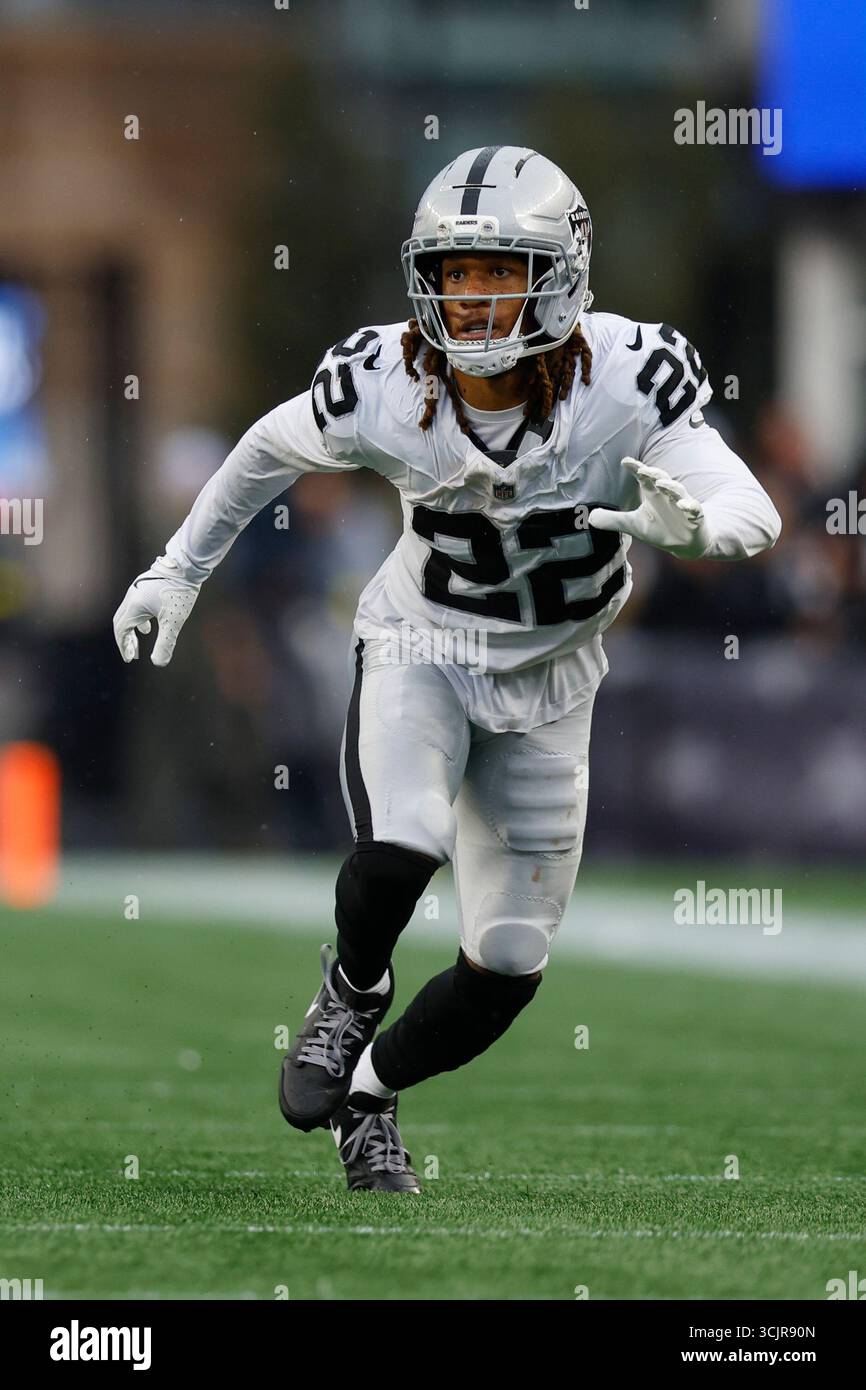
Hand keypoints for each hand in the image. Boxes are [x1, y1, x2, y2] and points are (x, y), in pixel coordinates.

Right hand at [113, 556, 199, 665]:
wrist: (186, 565)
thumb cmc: (179, 592)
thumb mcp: (173, 621)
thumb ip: (165, 643)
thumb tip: (159, 663)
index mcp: (133, 606)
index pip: (121, 630)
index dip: (124, 646)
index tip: (130, 659)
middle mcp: (131, 596)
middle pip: (121, 622)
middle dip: (126, 640)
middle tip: (133, 654)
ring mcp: (138, 589)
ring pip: (129, 613)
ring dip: (133, 629)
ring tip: (141, 640)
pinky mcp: (147, 585)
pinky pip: (137, 605)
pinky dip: (141, 618)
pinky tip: (151, 623)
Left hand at [588, 457, 710, 558]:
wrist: (685, 544)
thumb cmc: (660, 528)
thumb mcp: (634, 526)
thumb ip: (614, 520)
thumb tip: (590, 518)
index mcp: (653, 494)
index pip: (643, 478)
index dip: (635, 468)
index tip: (624, 461)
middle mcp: (667, 495)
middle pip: (661, 479)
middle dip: (653, 473)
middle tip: (642, 470)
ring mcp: (682, 504)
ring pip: (678, 491)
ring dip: (670, 486)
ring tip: (661, 483)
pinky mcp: (695, 516)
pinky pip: (694, 509)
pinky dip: (690, 506)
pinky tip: (684, 505)